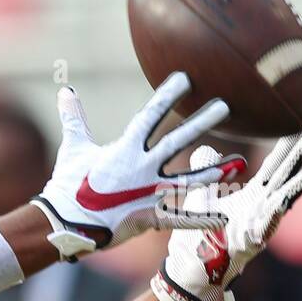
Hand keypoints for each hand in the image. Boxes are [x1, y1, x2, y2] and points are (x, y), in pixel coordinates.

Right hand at [32, 72, 245, 257]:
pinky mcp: (149, 217)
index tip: (185, 78)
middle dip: (202, 122)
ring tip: (237, 162)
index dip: (168, 95)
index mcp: (124, 149)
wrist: (63, 222)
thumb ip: (74, 118)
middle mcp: (142, 169)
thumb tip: (65, 90)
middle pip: (178, 141)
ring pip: (188, 180)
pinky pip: (180, 219)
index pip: (150, 116)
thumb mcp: (73, 148)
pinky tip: (224, 219)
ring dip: (213, 171)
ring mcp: (148, 193)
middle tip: (224, 105)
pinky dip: (202, 220)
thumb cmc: (66, 184)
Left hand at [151, 124, 301, 300]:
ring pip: (284, 200)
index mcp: (252, 195)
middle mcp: (260, 207)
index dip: (287, 144)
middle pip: (286, 174)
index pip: (274, 164)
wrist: (189, 269)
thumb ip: (205, 173)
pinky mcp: (249, 244)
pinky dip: (272, 216)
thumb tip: (205, 149)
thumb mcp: (199, 197)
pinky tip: (282, 201)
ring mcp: (258, 225)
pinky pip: (264, 229)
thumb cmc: (198, 235)